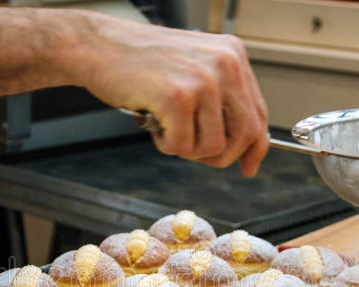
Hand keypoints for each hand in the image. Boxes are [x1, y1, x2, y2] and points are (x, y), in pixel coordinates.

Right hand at [75, 15, 268, 176]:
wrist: (99, 46)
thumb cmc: (141, 63)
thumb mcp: (193, 70)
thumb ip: (220, 101)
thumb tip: (243, 148)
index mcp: (233, 56)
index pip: (259, 114)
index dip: (255, 148)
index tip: (249, 167)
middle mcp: (225, 65)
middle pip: (243, 135)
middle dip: (219, 156)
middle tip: (193, 151)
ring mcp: (202, 80)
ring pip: (212, 147)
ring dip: (186, 149)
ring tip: (166, 127)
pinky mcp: (177, 97)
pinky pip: (182, 146)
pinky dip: (166, 145)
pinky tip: (153, 124)